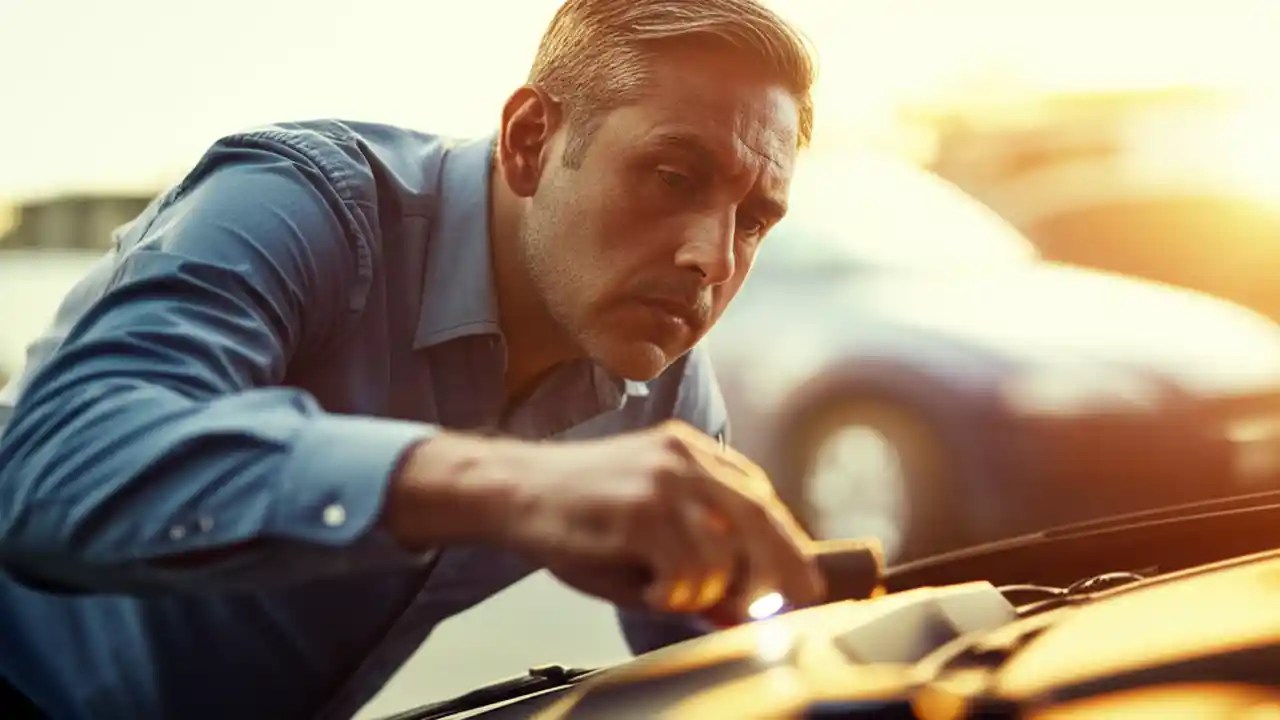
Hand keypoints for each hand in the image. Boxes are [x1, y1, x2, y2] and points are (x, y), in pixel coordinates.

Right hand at [489, 420, 824, 616]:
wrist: (510, 490)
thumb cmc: (576, 512)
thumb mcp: (644, 533)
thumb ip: (698, 563)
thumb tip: (742, 612)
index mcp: (690, 451)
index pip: (760, 497)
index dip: (787, 544)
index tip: (803, 582)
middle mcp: (683, 457)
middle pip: (760, 516)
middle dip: (783, 570)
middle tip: (789, 606)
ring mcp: (661, 480)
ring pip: (726, 550)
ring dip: (710, 590)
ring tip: (672, 596)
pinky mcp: (638, 510)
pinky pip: (687, 567)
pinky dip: (678, 593)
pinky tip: (651, 592)